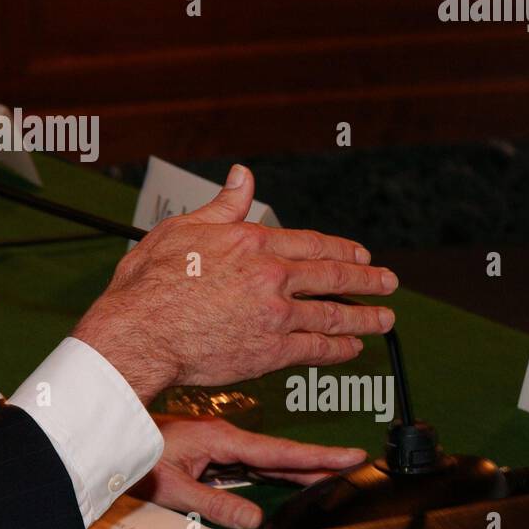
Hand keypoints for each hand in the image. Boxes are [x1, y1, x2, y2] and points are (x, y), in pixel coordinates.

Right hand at [72, 164, 397, 403]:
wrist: (140, 331)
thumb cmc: (150, 282)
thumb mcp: (182, 228)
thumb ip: (222, 206)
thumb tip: (243, 176)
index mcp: (252, 242)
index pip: (311, 243)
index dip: (341, 250)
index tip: (359, 254)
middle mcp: (271, 276)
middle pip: (334, 277)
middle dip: (368, 279)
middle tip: (388, 282)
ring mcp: (275, 315)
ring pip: (334, 314)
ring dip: (366, 316)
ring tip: (385, 318)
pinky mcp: (271, 351)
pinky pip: (317, 349)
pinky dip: (340, 348)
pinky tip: (353, 348)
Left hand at [130, 413, 365, 528]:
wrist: (114, 433)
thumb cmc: (139, 457)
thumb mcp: (175, 488)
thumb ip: (216, 504)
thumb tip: (255, 518)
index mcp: (221, 439)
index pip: (279, 453)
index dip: (316, 456)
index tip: (348, 456)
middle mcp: (225, 436)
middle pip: (280, 454)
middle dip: (317, 459)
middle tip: (354, 463)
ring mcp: (219, 441)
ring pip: (267, 456)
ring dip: (298, 464)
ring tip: (331, 473)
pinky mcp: (212, 447)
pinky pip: (251, 459)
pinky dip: (274, 467)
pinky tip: (289, 476)